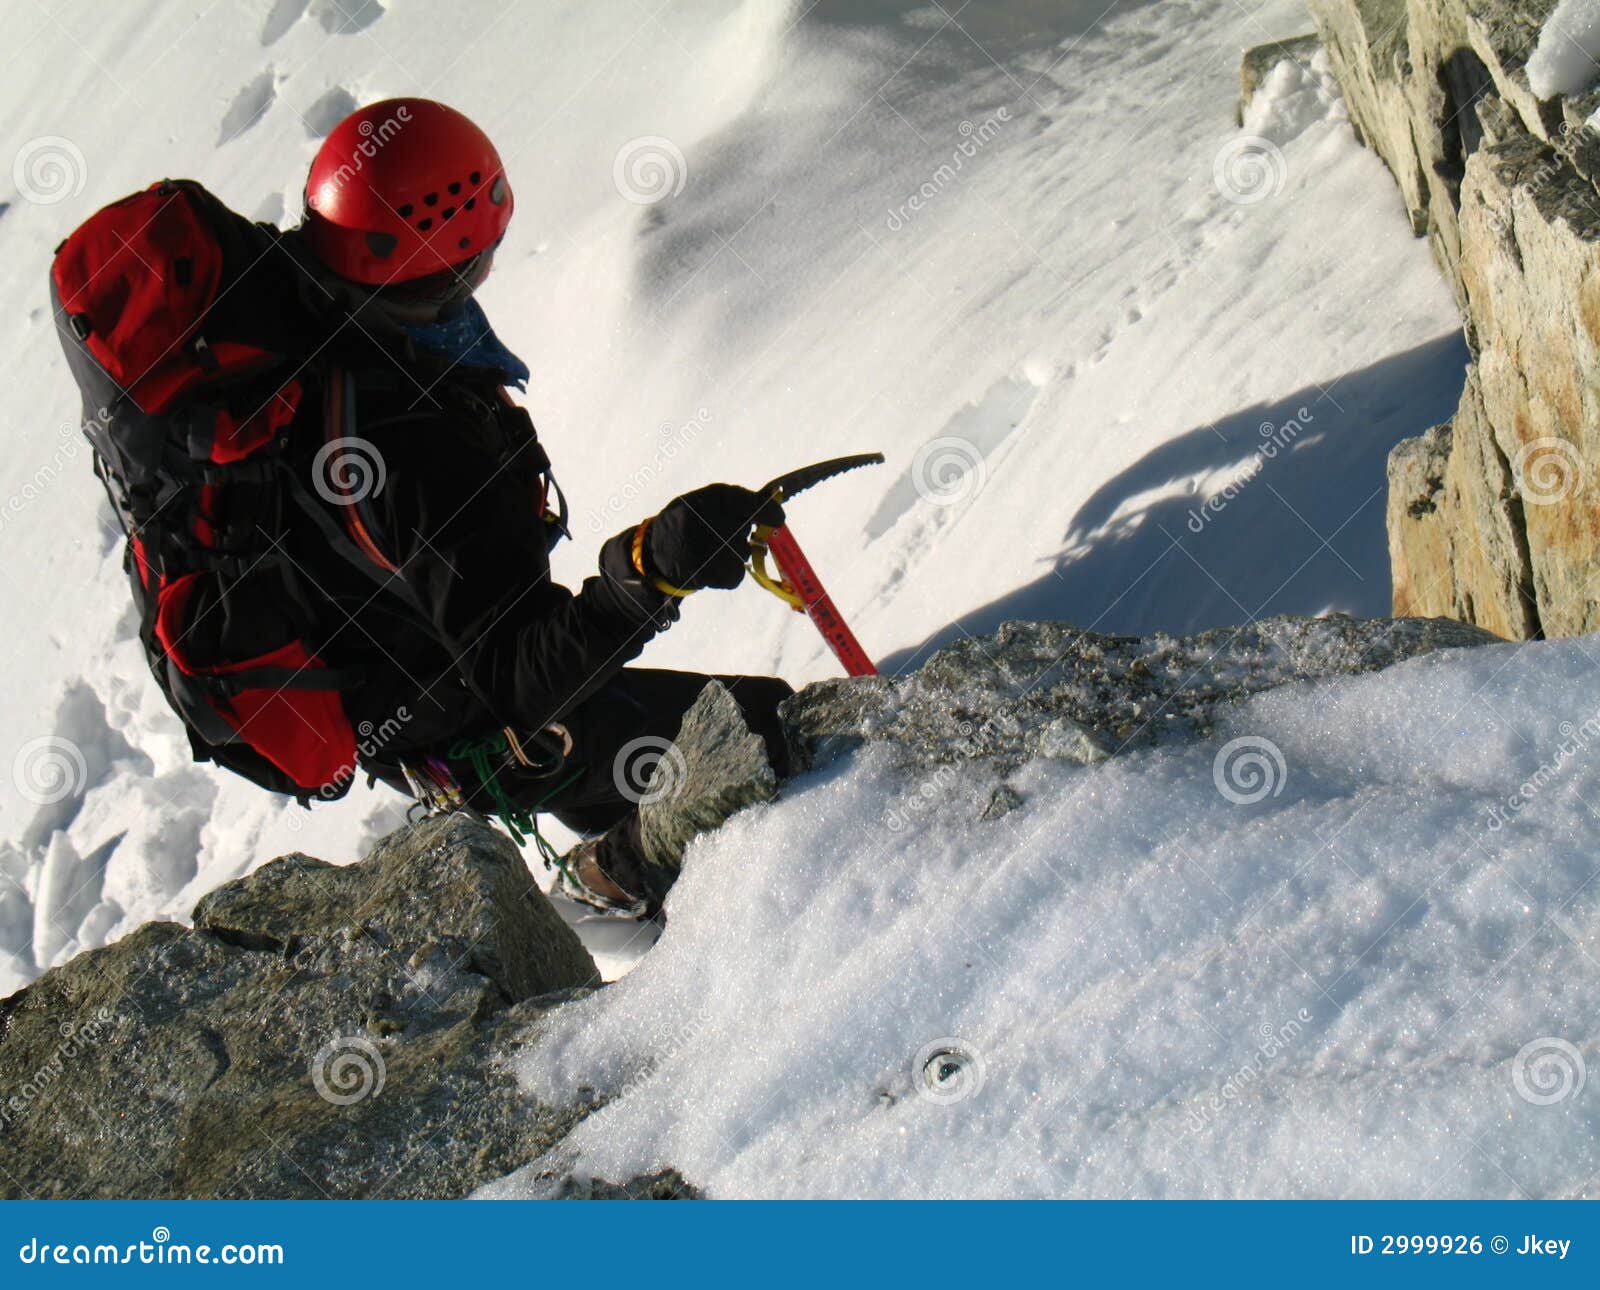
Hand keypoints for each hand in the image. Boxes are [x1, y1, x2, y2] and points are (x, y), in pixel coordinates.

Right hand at [644, 483, 784, 589]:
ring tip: (712, 551)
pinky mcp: (703, 574)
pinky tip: (711, 567)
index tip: (778, 518)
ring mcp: (700, 550)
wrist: (653, 555)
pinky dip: (729, 573)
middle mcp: (698, 522)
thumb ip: (736, 502)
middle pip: (745, 531)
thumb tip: (775, 504)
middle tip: (737, 536)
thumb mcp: (702, 503)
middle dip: (747, 535)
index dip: (766, 511)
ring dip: (735, 554)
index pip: (743, 501)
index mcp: (700, 500)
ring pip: (742, 553)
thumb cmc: (685, 525)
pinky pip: (735, 574)